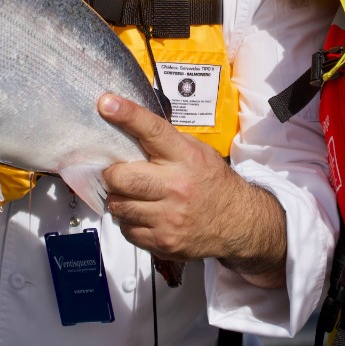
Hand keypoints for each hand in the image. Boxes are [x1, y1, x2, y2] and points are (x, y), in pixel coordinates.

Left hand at [98, 94, 286, 284]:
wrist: (238, 223)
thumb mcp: (197, 152)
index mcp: (186, 157)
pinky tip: (143, 215)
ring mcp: (169, 217)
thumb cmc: (212, 182)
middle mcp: (176, 186)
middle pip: (121, 177)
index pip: (152, 131)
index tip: (106, 103)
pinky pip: (127, 229)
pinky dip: (129, 222)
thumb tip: (127, 129)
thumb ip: (166, 143)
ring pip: (118, 206)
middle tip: (118, 174)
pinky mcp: (163, 242)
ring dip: (119, 199)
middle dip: (112, 175)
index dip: (127, 115)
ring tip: (133, 196)